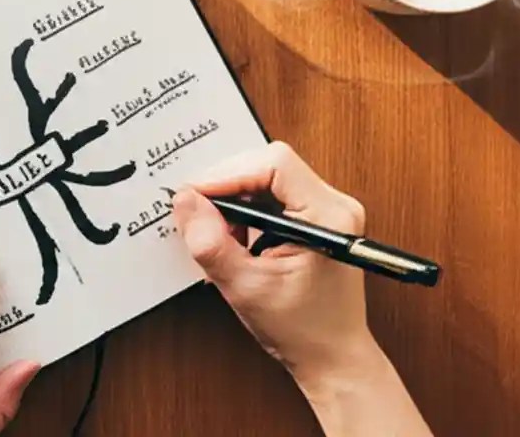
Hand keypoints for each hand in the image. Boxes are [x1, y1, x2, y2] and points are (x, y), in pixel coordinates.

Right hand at [170, 142, 430, 435]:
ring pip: (265, 179)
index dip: (228, 173)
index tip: (195, 194)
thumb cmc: (303, 329)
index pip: (274, 164)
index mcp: (329, 217)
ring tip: (221, 237)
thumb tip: (185, 201)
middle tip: (199, 215)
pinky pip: (271, 195)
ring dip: (234, 201)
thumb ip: (212, 243)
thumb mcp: (246, 287)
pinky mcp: (314, 217)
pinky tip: (236, 240)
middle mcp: (334, 205)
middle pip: (268, 166)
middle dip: (227, 187)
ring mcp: (326, 209)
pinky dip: (244, 211)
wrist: (332, 356)